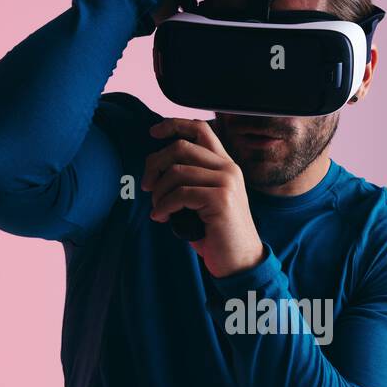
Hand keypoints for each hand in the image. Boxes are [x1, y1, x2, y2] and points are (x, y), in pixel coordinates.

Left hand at [142, 119, 263, 278]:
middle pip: (180, 147)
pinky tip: (162, 218)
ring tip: (158, 209)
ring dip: (158, 192)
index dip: (173, 125)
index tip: (152, 133)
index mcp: (225, 165)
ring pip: (177, 171)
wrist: (240, 261)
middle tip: (146, 186)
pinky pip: (180, 194)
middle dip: (155, 164)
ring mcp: (227, 182)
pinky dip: (164, 206)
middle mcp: (228, 168)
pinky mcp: (221, 199)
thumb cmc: (216, 233)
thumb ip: (188, 179)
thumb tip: (154, 170)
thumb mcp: (202, 200)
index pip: (200, 128)